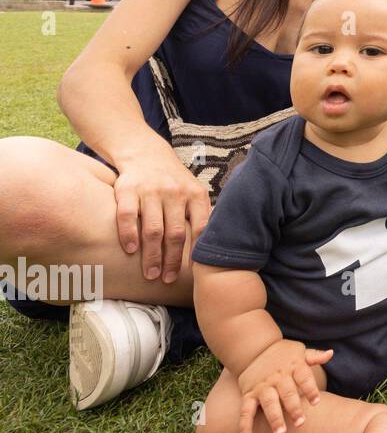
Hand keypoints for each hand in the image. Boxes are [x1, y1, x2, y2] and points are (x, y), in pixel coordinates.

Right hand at [112, 142, 210, 283]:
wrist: (145, 153)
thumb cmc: (173, 181)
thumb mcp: (193, 191)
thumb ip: (201, 214)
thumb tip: (213, 248)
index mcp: (195, 194)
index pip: (201, 227)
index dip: (197, 251)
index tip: (194, 272)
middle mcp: (174, 192)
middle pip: (175, 233)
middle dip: (172, 260)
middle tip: (167, 279)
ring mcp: (150, 190)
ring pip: (153, 229)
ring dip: (151, 255)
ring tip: (151, 273)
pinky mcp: (127, 189)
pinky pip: (127, 216)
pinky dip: (128, 235)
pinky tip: (130, 251)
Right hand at [236, 339, 333, 432]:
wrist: (254, 349)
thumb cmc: (283, 354)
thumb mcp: (300, 352)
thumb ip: (314, 356)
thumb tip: (331, 353)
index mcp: (293, 367)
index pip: (304, 377)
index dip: (310, 389)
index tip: (316, 402)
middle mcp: (278, 377)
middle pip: (287, 393)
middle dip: (294, 408)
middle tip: (300, 422)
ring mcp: (263, 386)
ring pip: (269, 402)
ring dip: (274, 418)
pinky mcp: (249, 394)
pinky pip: (246, 410)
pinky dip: (245, 425)